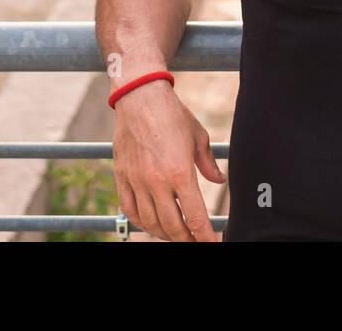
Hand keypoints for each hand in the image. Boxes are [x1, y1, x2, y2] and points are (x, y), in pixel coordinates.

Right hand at [111, 79, 225, 241]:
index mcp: (180, 172)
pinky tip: (151, 224)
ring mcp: (136, 181)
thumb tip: (220, 181)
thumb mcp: (198, 137)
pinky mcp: (122, 178)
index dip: (204, 236)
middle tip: (196, 242)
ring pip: (150, 223)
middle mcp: (156, 181)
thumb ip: (208, 164)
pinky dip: (141, 223)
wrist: (140, 98)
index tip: (212, 243)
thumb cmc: (172, 115)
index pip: (195, 217)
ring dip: (165, 234)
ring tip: (177, 235)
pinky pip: (130, 210)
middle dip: (186, 240)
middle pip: (172, 226)